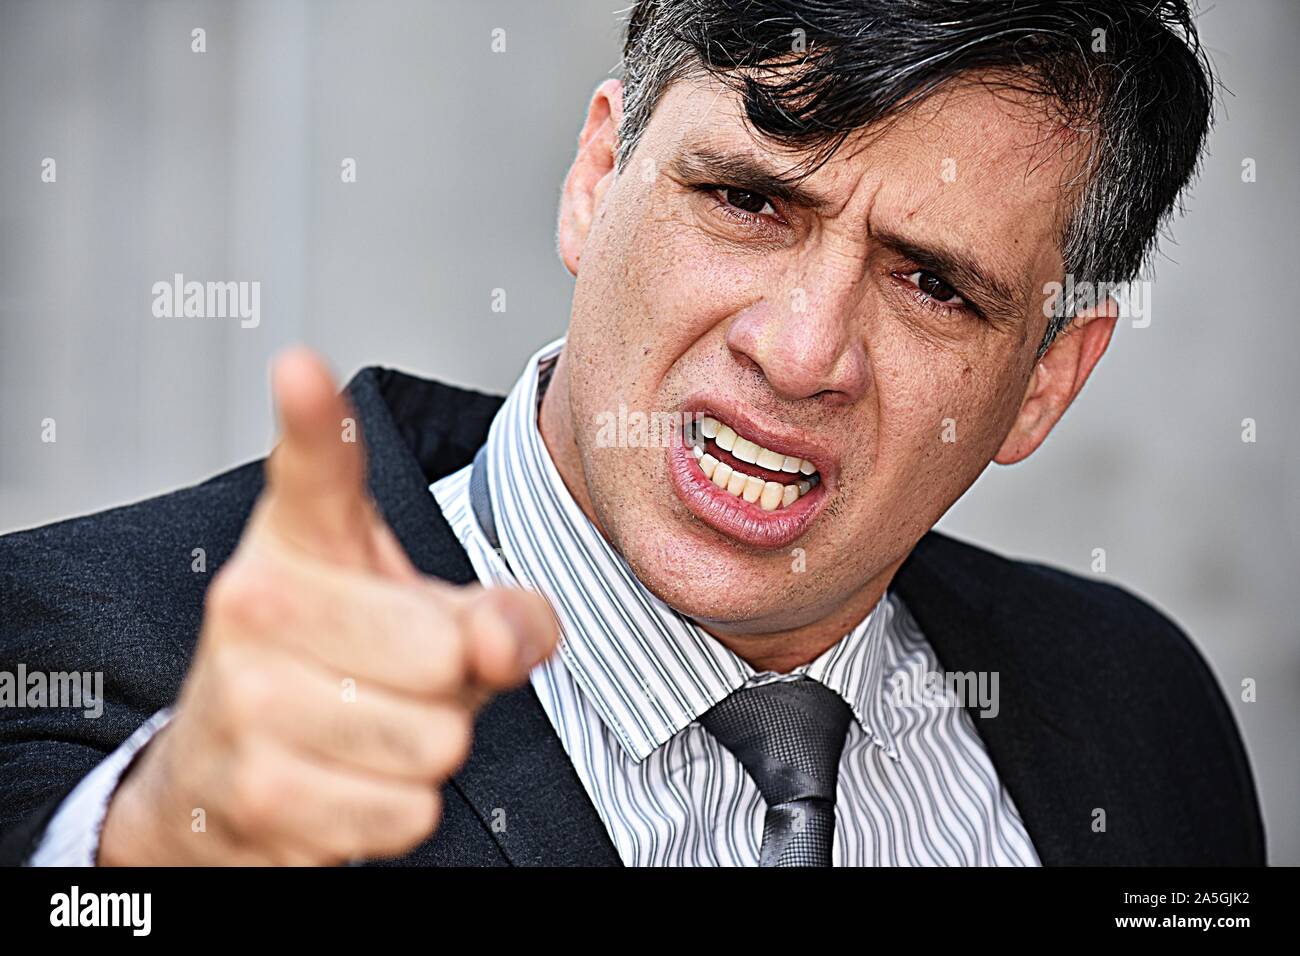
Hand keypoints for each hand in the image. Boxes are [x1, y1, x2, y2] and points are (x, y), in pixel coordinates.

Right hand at [98, 348, 556, 864]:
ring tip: (371, 730)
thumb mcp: (428, 616)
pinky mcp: (257, 794)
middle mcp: (256, 604)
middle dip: (453, 685)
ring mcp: (247, 700)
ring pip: (435, 741)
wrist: (225, 773)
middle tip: (400, 677)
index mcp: (300, 540)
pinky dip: (399, 811)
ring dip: (429, 753)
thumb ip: (498, 609)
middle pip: (446, 652)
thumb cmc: (342, 667)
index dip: (313, 420)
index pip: (314, 469)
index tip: (300, 368)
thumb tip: (505, 639)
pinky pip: (407, 813)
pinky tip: (346, 785)